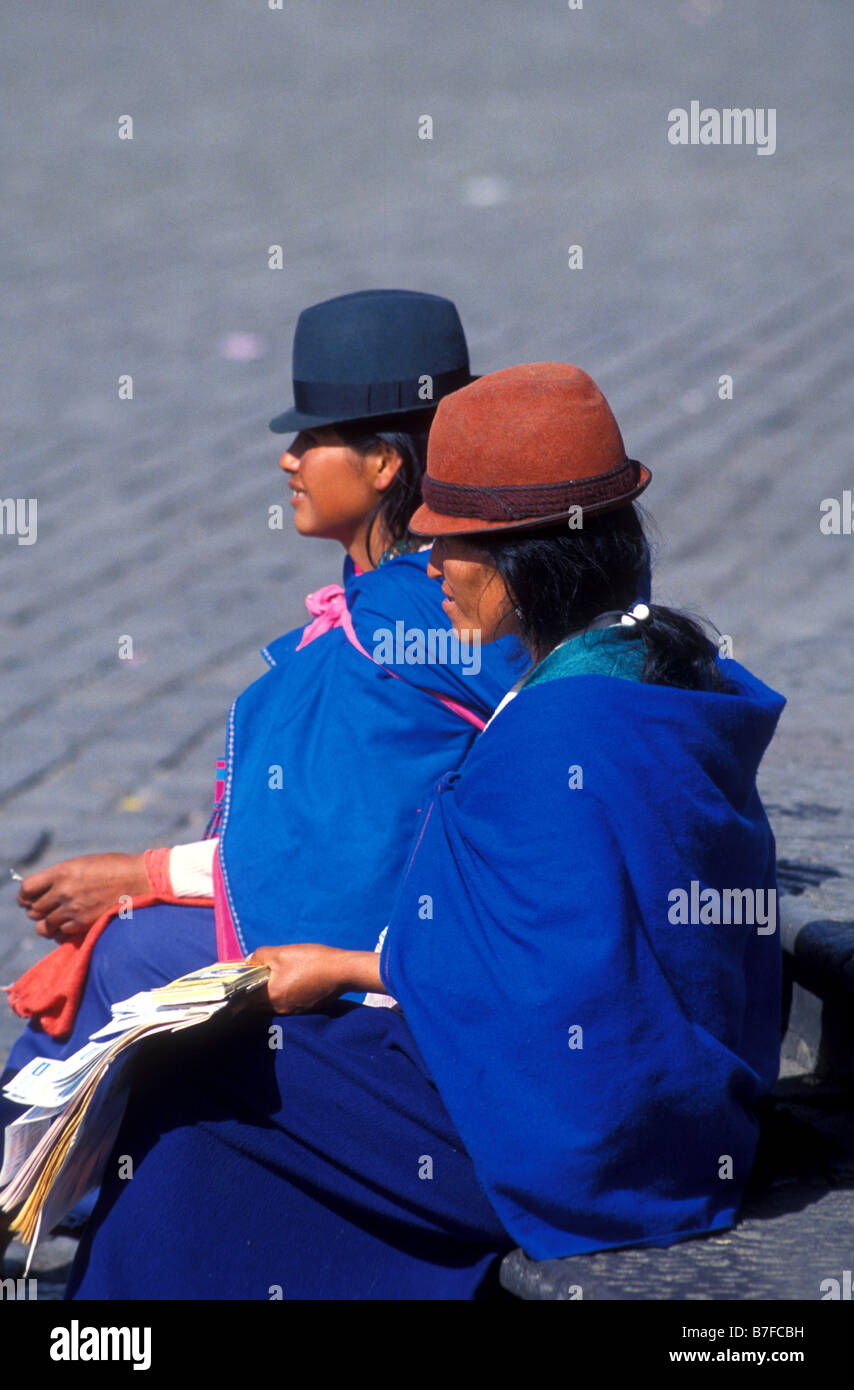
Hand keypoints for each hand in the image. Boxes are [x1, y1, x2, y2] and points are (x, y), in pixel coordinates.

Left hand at [18, 853, 149, 940]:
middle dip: (38, 911)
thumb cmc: (115, 868)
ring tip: (58, 920)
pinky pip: (61, 934)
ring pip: (44, 926)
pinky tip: (71, 926)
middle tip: (48, 910)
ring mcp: (73, 909)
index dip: (25, 896)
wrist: (142, 879)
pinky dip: (62, 933)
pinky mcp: (84, 923)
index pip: (27, 888)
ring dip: (49, 924)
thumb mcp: (84, 864)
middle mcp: (63, 890)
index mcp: (62, 871)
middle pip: (33, 909)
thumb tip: (45, 891)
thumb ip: (62, 877)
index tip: (29, 899)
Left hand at [246, 944, 382, 1014]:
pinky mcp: (305, 1008)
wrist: (344, 971)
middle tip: (242, 982)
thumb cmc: (312, 960)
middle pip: (255, 1005)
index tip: (226, 989)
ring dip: (263, 996)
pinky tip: (284, 984)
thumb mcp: (283, 952)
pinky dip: (278, 997)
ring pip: (270, 1005)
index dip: (233, 994)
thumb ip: (261, 956)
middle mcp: (280, 1008)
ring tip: (262, 981)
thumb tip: (248, 961)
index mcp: (271, 996)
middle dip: (247, 995)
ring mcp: (293, 1011)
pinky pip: (284, 1005)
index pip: (244, 1001)